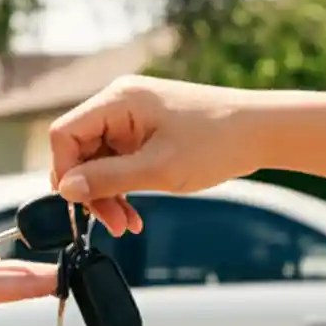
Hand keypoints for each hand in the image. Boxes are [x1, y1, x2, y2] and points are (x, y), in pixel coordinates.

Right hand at [48, 76, 260, 234]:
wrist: (261, 132)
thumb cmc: (216, 142)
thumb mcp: (157, 169)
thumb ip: (107, 179)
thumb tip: (65, 189)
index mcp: (118, 100)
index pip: (64, 134)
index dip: (65, 172)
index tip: (79, 204)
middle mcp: (120, 102)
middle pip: (79, 150)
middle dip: (90, 191)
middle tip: (112, 224)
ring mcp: (133, 117)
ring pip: (98, 161)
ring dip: (107, 195)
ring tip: (126, 225)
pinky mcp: (146, 131)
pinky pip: (118, 161)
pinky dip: (122, 188)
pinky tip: (134, 213)